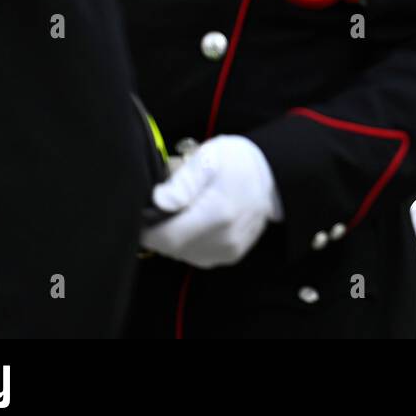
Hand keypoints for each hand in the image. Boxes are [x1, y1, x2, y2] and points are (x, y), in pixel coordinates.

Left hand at [142, 135, 282, 267]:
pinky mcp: (232, 255)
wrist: (272, 173)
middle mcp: (225, 239)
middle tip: (161, 208)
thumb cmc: (236, 161)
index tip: (142, 215)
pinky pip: (199, 256)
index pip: (167, 238)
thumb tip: (159, 202)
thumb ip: (182, 181)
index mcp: (217, 214)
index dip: (147, 231)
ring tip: (180, 213)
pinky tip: (194, 223)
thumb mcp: (208, 158)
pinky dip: (190, 243)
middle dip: (160, 233)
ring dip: (174, 239)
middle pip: (173, 249)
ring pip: (184, 255)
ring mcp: (230, 250)